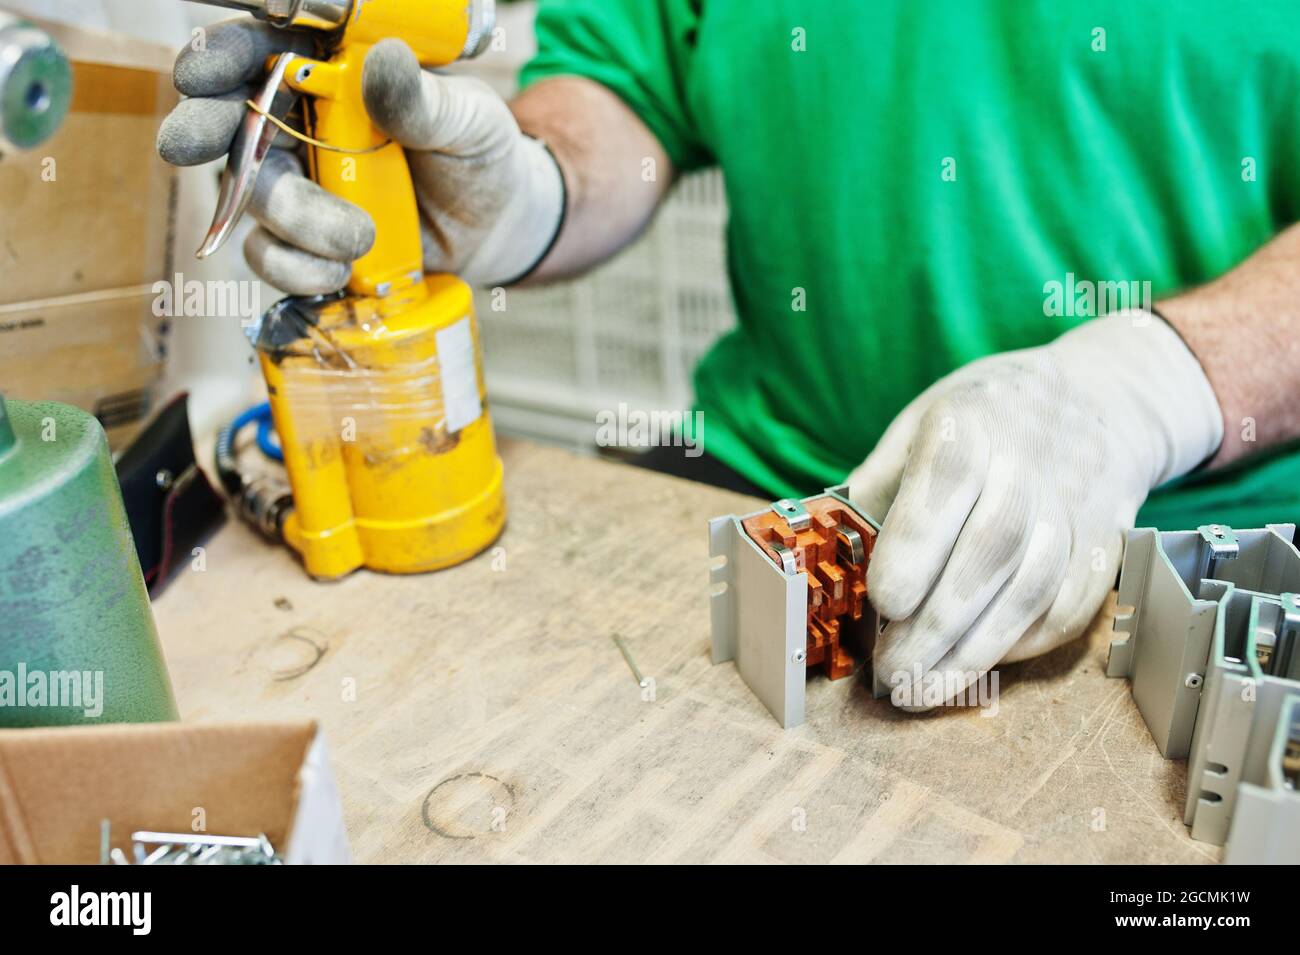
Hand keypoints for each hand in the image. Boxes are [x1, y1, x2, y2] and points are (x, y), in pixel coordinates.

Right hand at [156, 19, 563, 293]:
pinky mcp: (308, 241)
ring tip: (359, 236)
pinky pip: (273, 255)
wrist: (499, 225)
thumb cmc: (479, 153)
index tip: (204, 72)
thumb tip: (384, 64)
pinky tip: (342, 269)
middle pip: (230, 119)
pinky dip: (300, 268)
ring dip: (295, 218)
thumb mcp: (468, 119)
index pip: (264, 48)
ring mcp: (301, 182)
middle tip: (187, 145)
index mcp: (332, 69)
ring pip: (256, 195)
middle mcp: (301, 121)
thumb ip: (424, 99)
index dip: (224, 56)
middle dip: (207, 130)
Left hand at [847, 312, 1222, 708]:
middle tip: (892, 675)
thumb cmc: (978, 424)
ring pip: (1032, 590)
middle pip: (989, 552)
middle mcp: (1026, 466)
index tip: (882, 602)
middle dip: (935, 626)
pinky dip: (1020, 646)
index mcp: (965, 428)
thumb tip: (824, 559)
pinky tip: (976, 665)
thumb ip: (873, 493)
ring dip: (974, 651)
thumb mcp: (913, 429)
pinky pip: (1067, 608)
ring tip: (923, 689)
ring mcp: (1071, 509)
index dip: (915, 548)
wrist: (1093, 401)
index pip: (946, 484)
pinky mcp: (1101, 547)